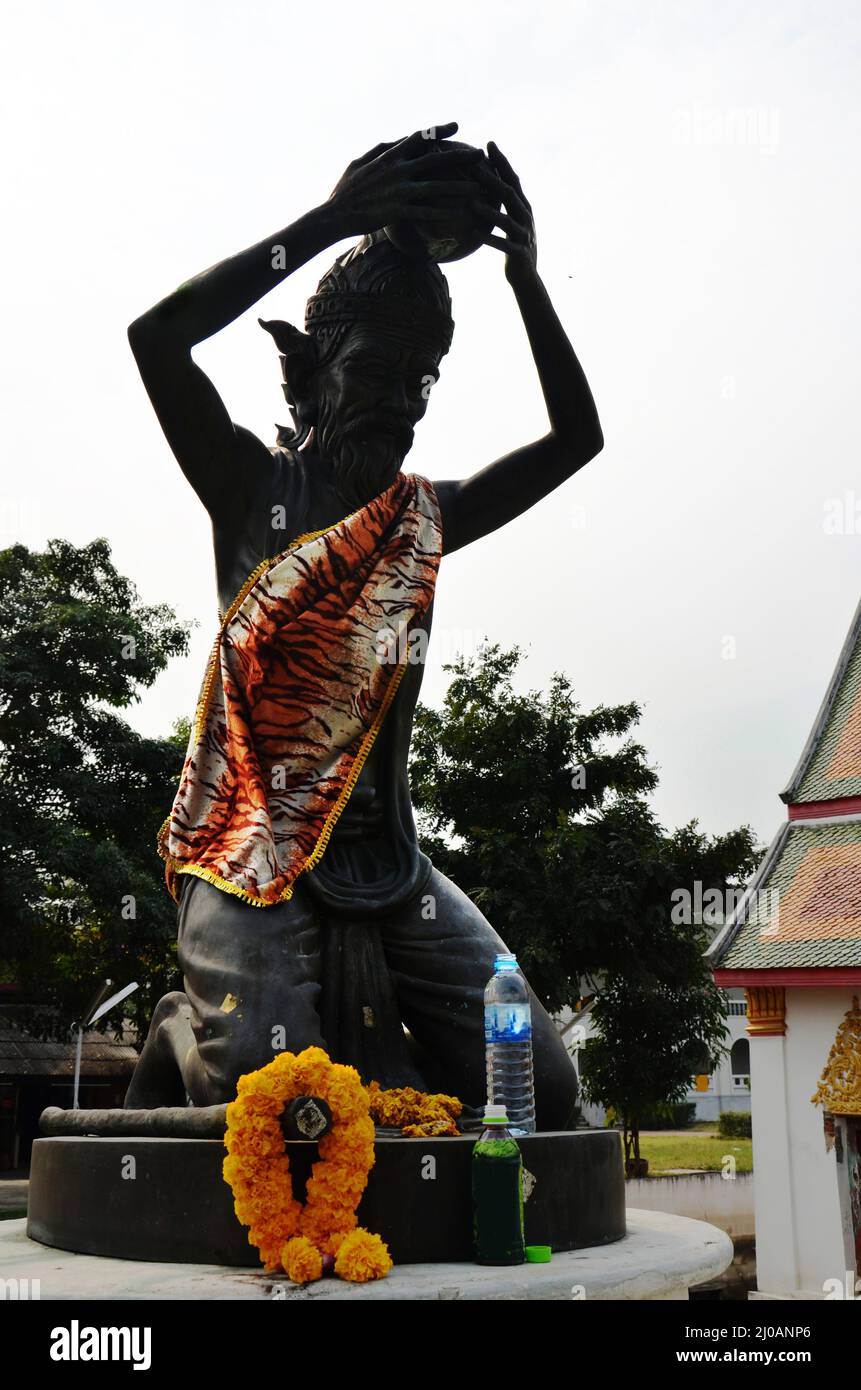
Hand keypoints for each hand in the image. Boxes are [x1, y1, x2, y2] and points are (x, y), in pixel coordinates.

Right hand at [326, 122, 483, 238]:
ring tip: (478, 189)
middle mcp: (397, 170)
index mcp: (388, 156)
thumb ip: (379, 151)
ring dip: (458, 187)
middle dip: (459, 156)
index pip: (418, 138)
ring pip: (435, 187)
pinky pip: (425, 212)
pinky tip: (459, 214)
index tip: (455, 127)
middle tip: (479, 155)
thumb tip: (395, 142)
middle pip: (435, 160)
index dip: (438, 131)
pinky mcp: (397, 212)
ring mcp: (398, 191)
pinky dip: (442, 213)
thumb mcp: (358, 163)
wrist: (334, 215)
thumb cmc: (345, 190)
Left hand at [476, 142, 537, 286]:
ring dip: (488, 211)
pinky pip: (503, 245)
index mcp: (524, 206)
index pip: (512, 179)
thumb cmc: (514, 247)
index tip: (489, 144)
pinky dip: (489, 239)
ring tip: (471, 202)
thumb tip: (487, 182)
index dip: (502, 161)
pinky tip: (474, 233)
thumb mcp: (511, 222)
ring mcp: (524, 235)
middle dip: (492, 179)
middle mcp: (526, 217)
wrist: (527, 277)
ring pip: (506, 220)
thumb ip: (504, 204)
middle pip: (509, 194)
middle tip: (474, 166)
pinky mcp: (519, 253)